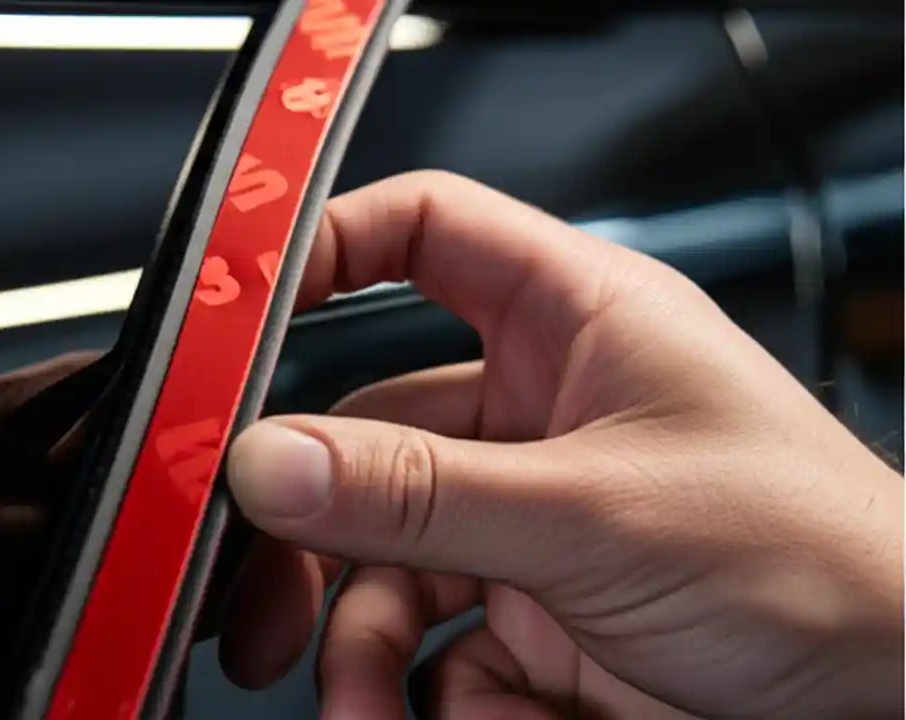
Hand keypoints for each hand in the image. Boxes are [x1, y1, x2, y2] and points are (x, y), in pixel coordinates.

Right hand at [221, 172, 903, 718]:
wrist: (895, 698)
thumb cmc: (823, 563)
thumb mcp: (596, 513)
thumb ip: (421, 491)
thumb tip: (274, 460)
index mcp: (573, 324)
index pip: (421, 237)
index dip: (323, 253)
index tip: (234, 309)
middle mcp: (540, 411)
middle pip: (367, 430)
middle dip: (305, 517)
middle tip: (245, 578)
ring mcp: (530, 517)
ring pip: (385, 556)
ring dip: (354, 637)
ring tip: (354, 703)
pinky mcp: (534, 614)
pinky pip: (431, 644)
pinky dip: (415, 691)